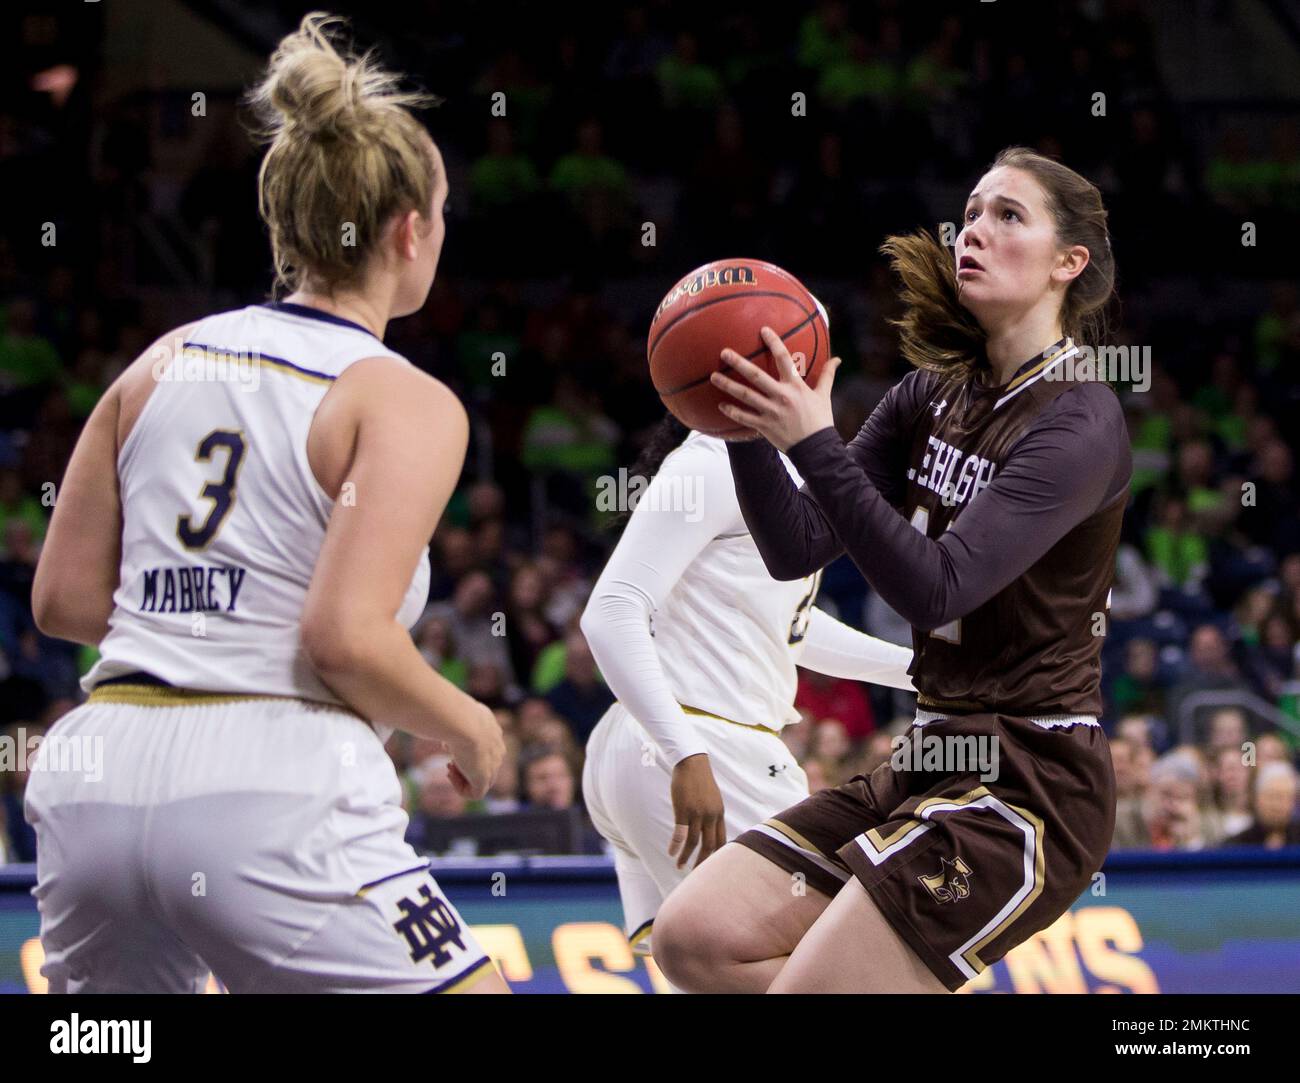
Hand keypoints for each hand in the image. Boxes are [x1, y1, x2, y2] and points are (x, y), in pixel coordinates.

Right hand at [447, 700, 505, 799]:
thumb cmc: (456, 714)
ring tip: (450, 768)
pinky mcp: (484, 779)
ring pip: (481, 781)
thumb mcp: (458, 715)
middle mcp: (497, 750)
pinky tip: (451, 775)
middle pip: (483, 766)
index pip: (485, 750)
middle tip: (449, 761)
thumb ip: (456, 725)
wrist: (463, 722)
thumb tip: (448, 733)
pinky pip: (476, 794)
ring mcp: (493, 766)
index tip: (451, 747)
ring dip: (462, 778)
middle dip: (465, 766)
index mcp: (494, 734)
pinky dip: (461, 789)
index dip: (467, 753)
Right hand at [668, 753, 726, 869]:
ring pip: (694, 842)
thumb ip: (712, 812)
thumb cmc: (699, 778)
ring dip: (686, 857)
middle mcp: (711, 816)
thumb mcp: (711, 797)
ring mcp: (697, 813)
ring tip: (679, 866)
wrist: (691, 761)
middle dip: (703, 862)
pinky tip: (671, 852)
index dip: (716, 854)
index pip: (722, 840)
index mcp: (719, 813)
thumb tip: (707, 826)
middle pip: (710, 846)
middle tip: (696, 873)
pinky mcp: (683, 810)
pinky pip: (680, 833)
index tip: (710, 865)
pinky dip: (676, 845)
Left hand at [709, 326, 841, 451]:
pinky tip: (720, 405)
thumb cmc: (820, 420)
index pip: (784, 358)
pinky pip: (744, 418)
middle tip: (724, 352)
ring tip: (713, 376)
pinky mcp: (764, 426)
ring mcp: (771, 412)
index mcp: (796, 386)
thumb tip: (837, 359)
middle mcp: (781, 396)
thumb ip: (827, 375)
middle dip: (739, 363)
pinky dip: (732, 411)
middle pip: (756, 376)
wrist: (816, 448)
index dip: (774, 342)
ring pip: (745, 395)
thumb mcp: (824, 395)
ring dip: (728, 385)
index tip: (763, 330)